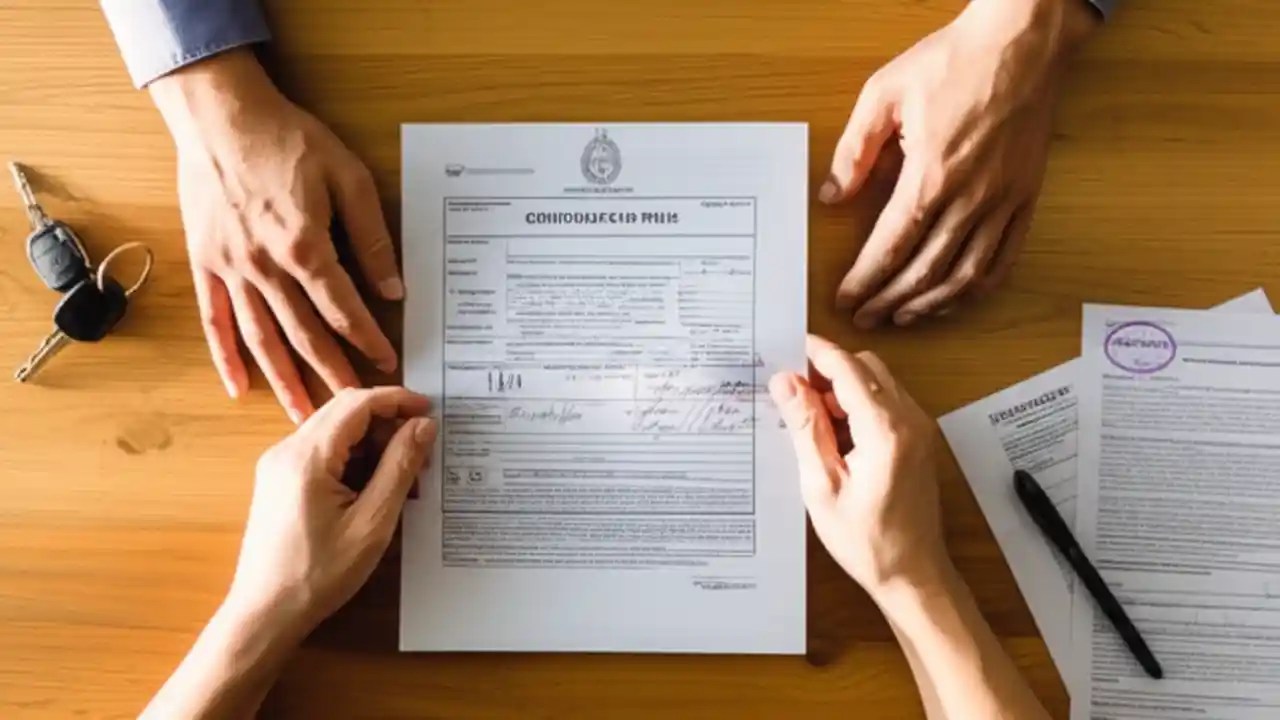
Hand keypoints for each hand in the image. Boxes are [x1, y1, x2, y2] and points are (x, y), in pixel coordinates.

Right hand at [150, 49, 401, 421]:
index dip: (367, 339)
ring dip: (282, 380)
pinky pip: (215, 319)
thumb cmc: (288, 139)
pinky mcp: (205, 263)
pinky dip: (225, 355)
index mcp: (304, 247)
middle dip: (332, 374)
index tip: (387, 364)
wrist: (221, 116)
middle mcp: (265, 267)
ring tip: (301, 415)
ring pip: (261, 338)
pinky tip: (238, 386)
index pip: (343, 309)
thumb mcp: (348, 177)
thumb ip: (372, 237)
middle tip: (353, 407)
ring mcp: (231, 269)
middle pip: (304, 334)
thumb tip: (392, 286)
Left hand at [225, 387, 435, 637]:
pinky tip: (375, 488)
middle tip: (422, 450)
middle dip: (388, 422)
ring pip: (335, 431)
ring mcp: (278, 465)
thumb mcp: (372, 523)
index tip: (430, 411)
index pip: (358, 403)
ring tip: (404, 476)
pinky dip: (353, 459)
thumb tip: (422, 426)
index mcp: (307, 457)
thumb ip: (399, 467)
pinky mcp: (279, 480)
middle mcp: (286, 451)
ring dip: (372, 443)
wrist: (265, 612)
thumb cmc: (319, 574)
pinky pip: (322, 452)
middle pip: (345, 411)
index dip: (398, 400)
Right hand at [769, 335, 946, 593]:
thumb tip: (785, 381)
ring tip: (811, 420)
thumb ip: (805, 427)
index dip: (816, 352)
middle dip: (829, 370)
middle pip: (867, 367)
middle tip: (793, 394)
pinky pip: (888, 403)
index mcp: (885, 430)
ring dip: (844, 388)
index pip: (848, 369)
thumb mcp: (822, 485)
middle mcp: (910, 420)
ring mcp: (920, 428)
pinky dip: (860, 405)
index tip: (785, 346)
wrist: (913, 573)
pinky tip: (836, 436)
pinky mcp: (921, 440)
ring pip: (879, 382)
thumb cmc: (864, 540)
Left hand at [821, 0, 1098, 327]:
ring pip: (966, 276)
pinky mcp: (1026, 199)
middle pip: (925, 271)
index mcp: (931, 175)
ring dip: (931, 305)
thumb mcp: (884, 93)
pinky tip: (954, 299)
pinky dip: (977, 289)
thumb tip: (833, 195)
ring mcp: (1003, 202)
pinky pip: (1004, 260)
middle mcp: (970, 198)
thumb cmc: (954, 62)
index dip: (865, 280)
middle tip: (865, 316)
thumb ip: (855, 150)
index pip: (891, 245)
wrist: (1022, 43)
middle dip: (889, 301)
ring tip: (902, 317)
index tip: (845, 298)